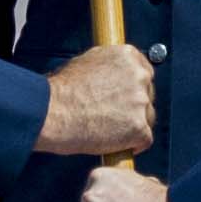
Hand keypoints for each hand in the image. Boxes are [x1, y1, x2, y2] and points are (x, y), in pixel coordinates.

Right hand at [35, 44, 154, 157]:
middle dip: (134, 107)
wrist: (52, 113)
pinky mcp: (139, 128)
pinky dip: (131, 144)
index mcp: (128, 56)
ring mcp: (140, 102)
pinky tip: (113, 142)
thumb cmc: (62, 90)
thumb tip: (116, 71)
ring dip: (132, 125)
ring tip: (108, 129)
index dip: (133, 89)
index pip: (145, 73)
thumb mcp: (86, 62)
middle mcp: (139, 76)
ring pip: (147, 118)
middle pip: (148, 95)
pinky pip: (144, 140)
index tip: (124, 98)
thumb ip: (109, 66)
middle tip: (112, 116)